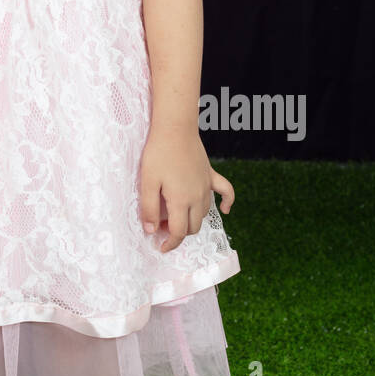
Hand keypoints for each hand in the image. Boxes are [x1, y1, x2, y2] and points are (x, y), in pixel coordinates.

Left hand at [139, 127, 234, 253]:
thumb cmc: (158, 153)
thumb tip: (151, 231)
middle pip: (193, 226)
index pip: (179, 232)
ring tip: (176, 216)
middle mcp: (197, 197)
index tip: (160, 247)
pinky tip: (226, 210)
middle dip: (179, 233)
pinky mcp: (211, 174)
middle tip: (162, 227)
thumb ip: (149, 208)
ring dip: (193, 220)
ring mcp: (206, 186)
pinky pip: (226, 191)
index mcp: (181, 201)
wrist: (175, 128)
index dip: (170, 244)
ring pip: (205, 213)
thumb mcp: (147, 182)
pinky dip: (227, 202)